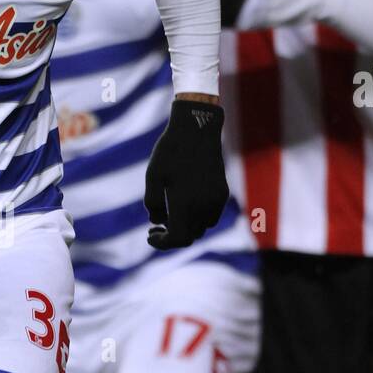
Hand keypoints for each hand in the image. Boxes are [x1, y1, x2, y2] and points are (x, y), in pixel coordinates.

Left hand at [144, 97, 228, 249]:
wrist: (197, 129)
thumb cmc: (170, 151)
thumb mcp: (153, 177)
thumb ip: (153, 204)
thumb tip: (157, 222)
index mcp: (185, 203)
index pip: (177, 239)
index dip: (162, 243)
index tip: (151, 235)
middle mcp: (203, 206)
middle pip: (189, 236)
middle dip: (172, 236)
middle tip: (154, 230)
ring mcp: (216, 200)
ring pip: (201, 228)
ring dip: (186, 228)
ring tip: (168, 216)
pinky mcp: (222, 193)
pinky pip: (211, 216)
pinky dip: (197, 218)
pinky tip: (184, 206)